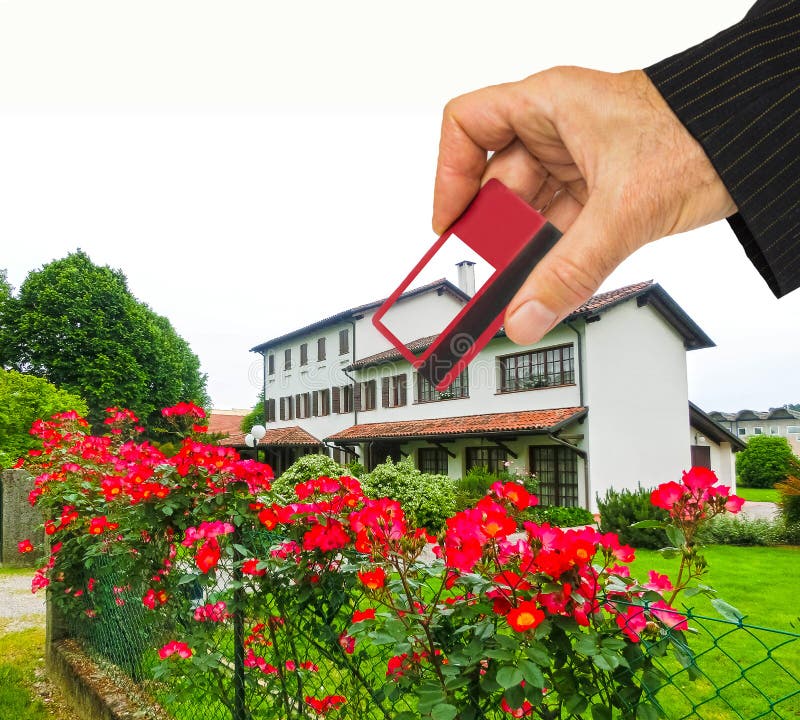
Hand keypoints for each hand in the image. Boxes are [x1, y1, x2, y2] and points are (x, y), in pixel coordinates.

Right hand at [433, 67, 736, 344]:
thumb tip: (524, 316)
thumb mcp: (624, 209)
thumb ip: (569, 269)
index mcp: (549, 104)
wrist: (757, 140)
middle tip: (491, 274)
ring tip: (522, 286)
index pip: (467, 125)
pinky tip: (548, 281)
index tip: (449, 224)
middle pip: (497, 183)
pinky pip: (558, 227)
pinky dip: (552, 257)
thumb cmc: (701, 135)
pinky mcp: (598, 190)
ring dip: (525, 252)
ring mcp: (576, 161)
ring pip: (529, 211)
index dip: (448, 174)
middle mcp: (556, 129)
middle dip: (494, 232)